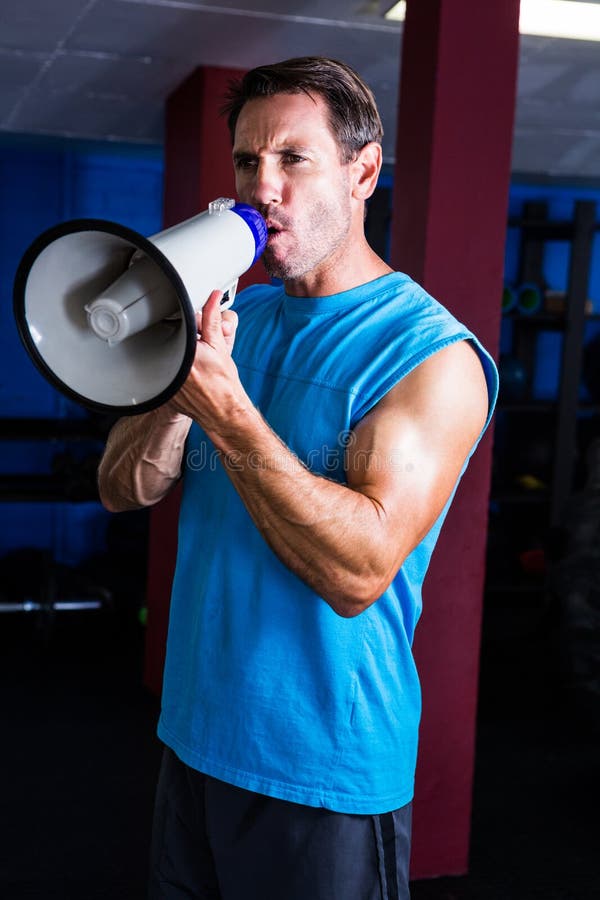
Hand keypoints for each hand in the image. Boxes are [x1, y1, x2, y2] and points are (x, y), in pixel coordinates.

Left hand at [168, 290, 246, 431]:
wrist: (223, 413)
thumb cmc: (224, 386)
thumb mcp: (220, 347)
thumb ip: (214, 319)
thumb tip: (213, 298)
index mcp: (184, 351)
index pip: (177, 322)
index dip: (190, 322)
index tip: (199, 326)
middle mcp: (170, 364)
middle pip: (170, 336)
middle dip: (186, 336)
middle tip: (200, 346)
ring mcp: (163, 377)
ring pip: (165, 352)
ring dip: (178, 351)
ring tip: (195, 361)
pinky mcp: (162, 388)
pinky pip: (163, 368)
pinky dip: (173, 366)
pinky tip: (188, 372)